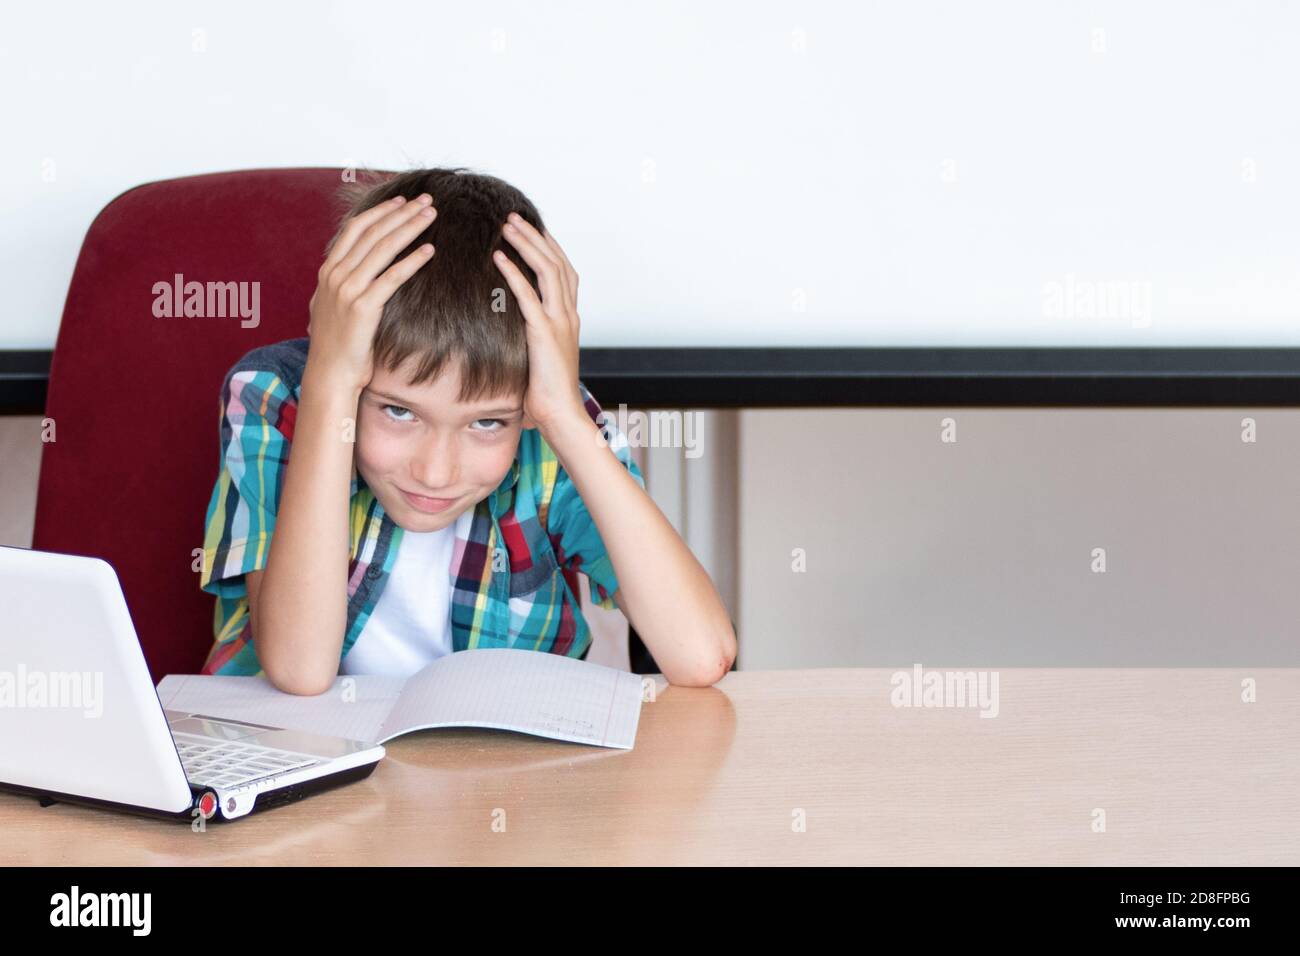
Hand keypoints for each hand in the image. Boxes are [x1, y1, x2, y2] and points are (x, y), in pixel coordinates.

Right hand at [305, 193, 437, 392]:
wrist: (330, 372)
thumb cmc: (338, 343)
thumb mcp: (332, 306)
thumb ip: (341, 284)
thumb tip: (352, 271)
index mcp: (328, 270)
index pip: (355, 228)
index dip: (380, 211)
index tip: (401, 200)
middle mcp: (335, 274)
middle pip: (373, 232)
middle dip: (401, 212)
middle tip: (426, 200)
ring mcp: (347, 289)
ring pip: (383, 248)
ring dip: (409, 228)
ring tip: (431, 215)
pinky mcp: (363, 307)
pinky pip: (392, 277)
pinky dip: (412, 260)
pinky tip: (430, 250)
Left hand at [492, 213, 584, 431]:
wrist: (561, 415)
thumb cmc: (546, 393)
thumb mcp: (540, 356)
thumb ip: (532, 336)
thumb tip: (511, 328)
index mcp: (569, 318)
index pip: (564, 271)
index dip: (548, 246)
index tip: (530, 228)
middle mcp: (569, 315)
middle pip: (557, 262)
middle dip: (535, 236)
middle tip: (513, 217)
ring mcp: (559, 322)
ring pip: (548, 270)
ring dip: (526, 244)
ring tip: (507, 226)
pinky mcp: (544, 334)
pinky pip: (528, 295)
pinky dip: (514, 273)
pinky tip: (499, 257)